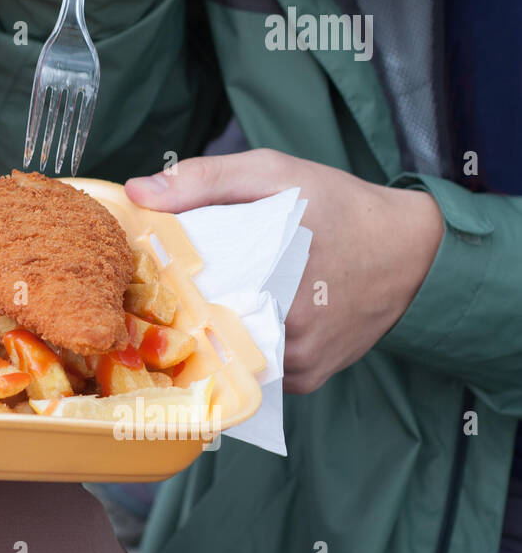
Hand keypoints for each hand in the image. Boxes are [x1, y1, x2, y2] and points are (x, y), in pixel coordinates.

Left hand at [123, 150, 443, 393]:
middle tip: (165, 288)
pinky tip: (241, 318)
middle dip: (182, 310)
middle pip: (205, 329)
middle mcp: (286, 333)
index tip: (141, 278)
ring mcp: (298, 363)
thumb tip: (137, 192)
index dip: (157, 288)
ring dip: (214, 330)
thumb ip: (204, 179)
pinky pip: (258, 368)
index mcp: (270, 278)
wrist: (415, 250)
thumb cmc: (340, 205)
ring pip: (230, 353)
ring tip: (201, 299)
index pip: (185, 297)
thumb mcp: (274, 173)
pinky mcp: (308, 378)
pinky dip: (245, 346)